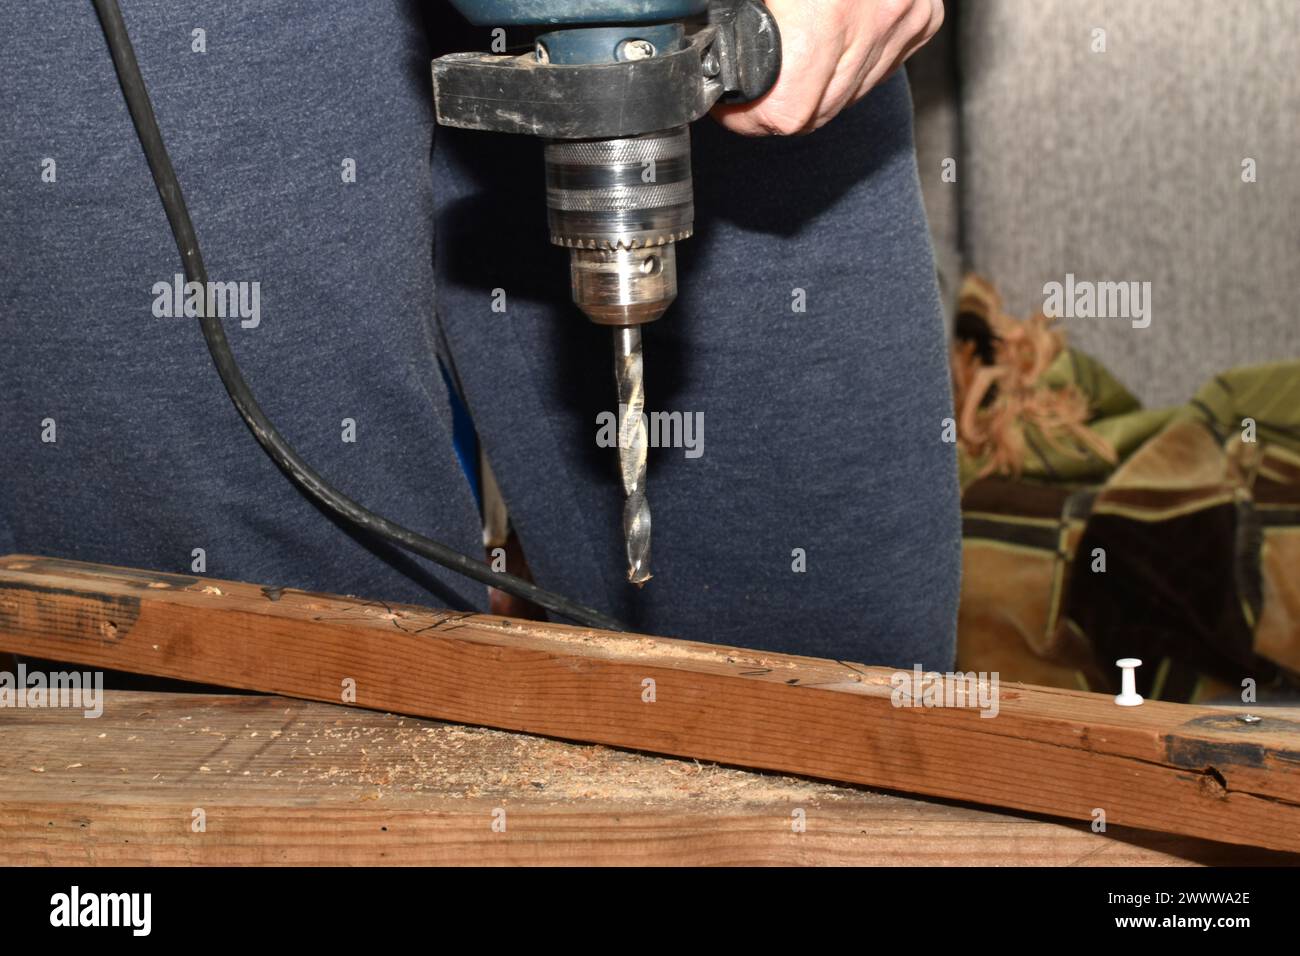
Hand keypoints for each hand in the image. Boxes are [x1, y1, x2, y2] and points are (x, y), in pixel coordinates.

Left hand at [712, 0, 943, 135]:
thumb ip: (725, 9)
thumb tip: (695, 36)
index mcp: (825, 13)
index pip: (789, 112)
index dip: (752, 116)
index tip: (731, 104)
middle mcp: (873, 20)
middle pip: (818, 111)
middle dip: (777, 105)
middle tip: (752, 84)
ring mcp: (903, 20)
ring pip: (847, 97)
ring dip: (812, 88)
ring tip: (786, 61)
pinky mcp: (921, 18)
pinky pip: (877, 70)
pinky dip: (848, 67)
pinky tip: (825, 45)